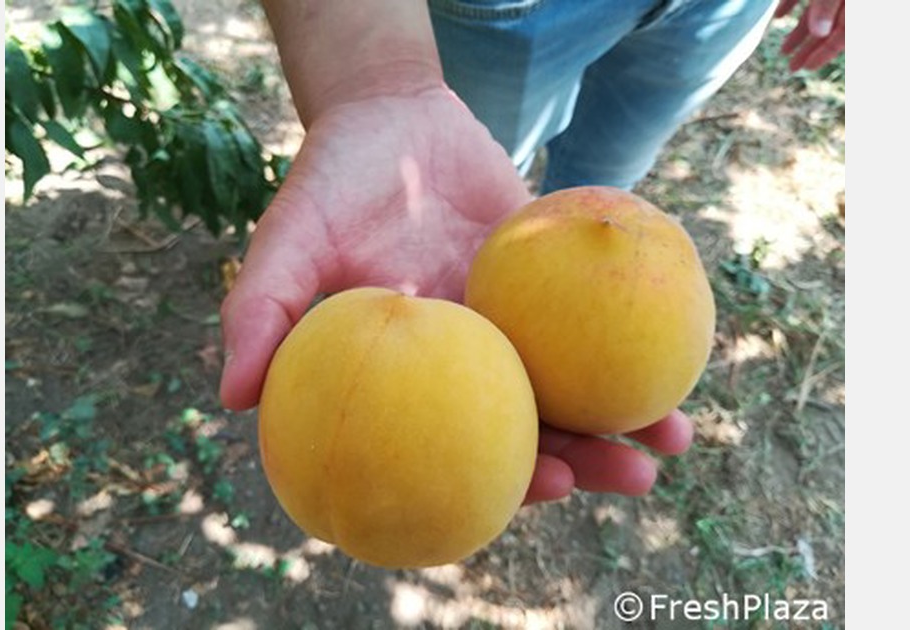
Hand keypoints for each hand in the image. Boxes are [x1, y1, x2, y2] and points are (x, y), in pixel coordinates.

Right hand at [218, 87, 693, 502]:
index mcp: (420, 375)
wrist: (392, 114)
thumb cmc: (332, 182)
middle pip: (538, 425)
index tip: (549, 490)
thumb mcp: (288, 240)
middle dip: (591, 459)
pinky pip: (600, 315)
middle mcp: (473, 359)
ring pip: (578, 381)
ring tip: (677, 436)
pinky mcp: (554, 277)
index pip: (463, 443)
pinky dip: (635, 338)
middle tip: (635, 477)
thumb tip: (231, 398)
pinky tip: (678, 353)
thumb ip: (261, 310)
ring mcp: (519, 318)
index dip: (506, 477)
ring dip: (629, 413)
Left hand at [775, 0, 844, 71]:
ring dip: (798, 32)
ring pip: (814, 12)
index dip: (826, 53)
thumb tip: (819, 32)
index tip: (808, 68)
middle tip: (792, 68)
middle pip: (828, 28)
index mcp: (852, 2)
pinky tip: (778, 16)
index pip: (844, 33)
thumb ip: (827, 6)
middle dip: (809, 49)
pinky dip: (790, 4)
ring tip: (783, 51)